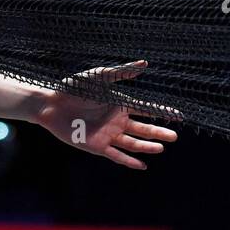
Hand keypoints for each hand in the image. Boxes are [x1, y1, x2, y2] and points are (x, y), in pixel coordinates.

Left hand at [34, 60, 178, 169]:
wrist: (51, 104)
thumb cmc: (74, 87)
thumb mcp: (99, 76)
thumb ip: (121, 72)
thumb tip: (144, 64)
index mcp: (119, 104)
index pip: (146, 110)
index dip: (161, 113)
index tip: (178, 116)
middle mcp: (116, 120)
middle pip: (143, 129)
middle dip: (159, 132)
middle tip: (175, 137)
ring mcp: (108, 134)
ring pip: (132, 143)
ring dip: (147, 147)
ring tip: (161, 148)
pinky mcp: (97, 146)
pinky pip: (116, 155)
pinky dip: (129, 161)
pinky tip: (142, 165)